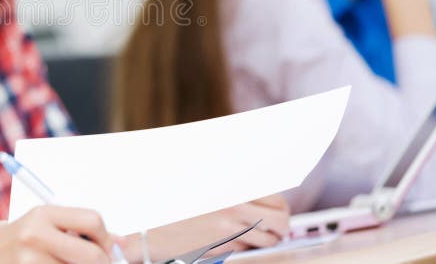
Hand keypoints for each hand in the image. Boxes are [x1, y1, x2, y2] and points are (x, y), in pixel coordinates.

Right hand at [0, 205, 123, 263]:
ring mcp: (30, 261)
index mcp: (42, 214)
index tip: (105, 249)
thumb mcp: (40, 227)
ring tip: (63, 263)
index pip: (93, 220)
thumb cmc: (12, 244)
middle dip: (101, 263)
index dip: (106, 239)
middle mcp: (35, 235)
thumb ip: (76, 231)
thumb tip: (124, 242)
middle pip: (93, 255)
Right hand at [130, 194, 289, 260]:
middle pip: (281, 218)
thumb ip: (232, 189)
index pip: (276, 197)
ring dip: (268, 239)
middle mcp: (235, 205)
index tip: (279, 213)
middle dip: (282, 227)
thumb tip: (260, 193)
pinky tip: (238, 242)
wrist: (154, 228)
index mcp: (232, 186)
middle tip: (275, 230)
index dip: (281, 208)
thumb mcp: (205, 188)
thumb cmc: (176, 207)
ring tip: (257, 238)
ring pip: (270, 238)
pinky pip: (250, 248)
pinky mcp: (225, 246)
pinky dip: (250, 247)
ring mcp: (230, 227)